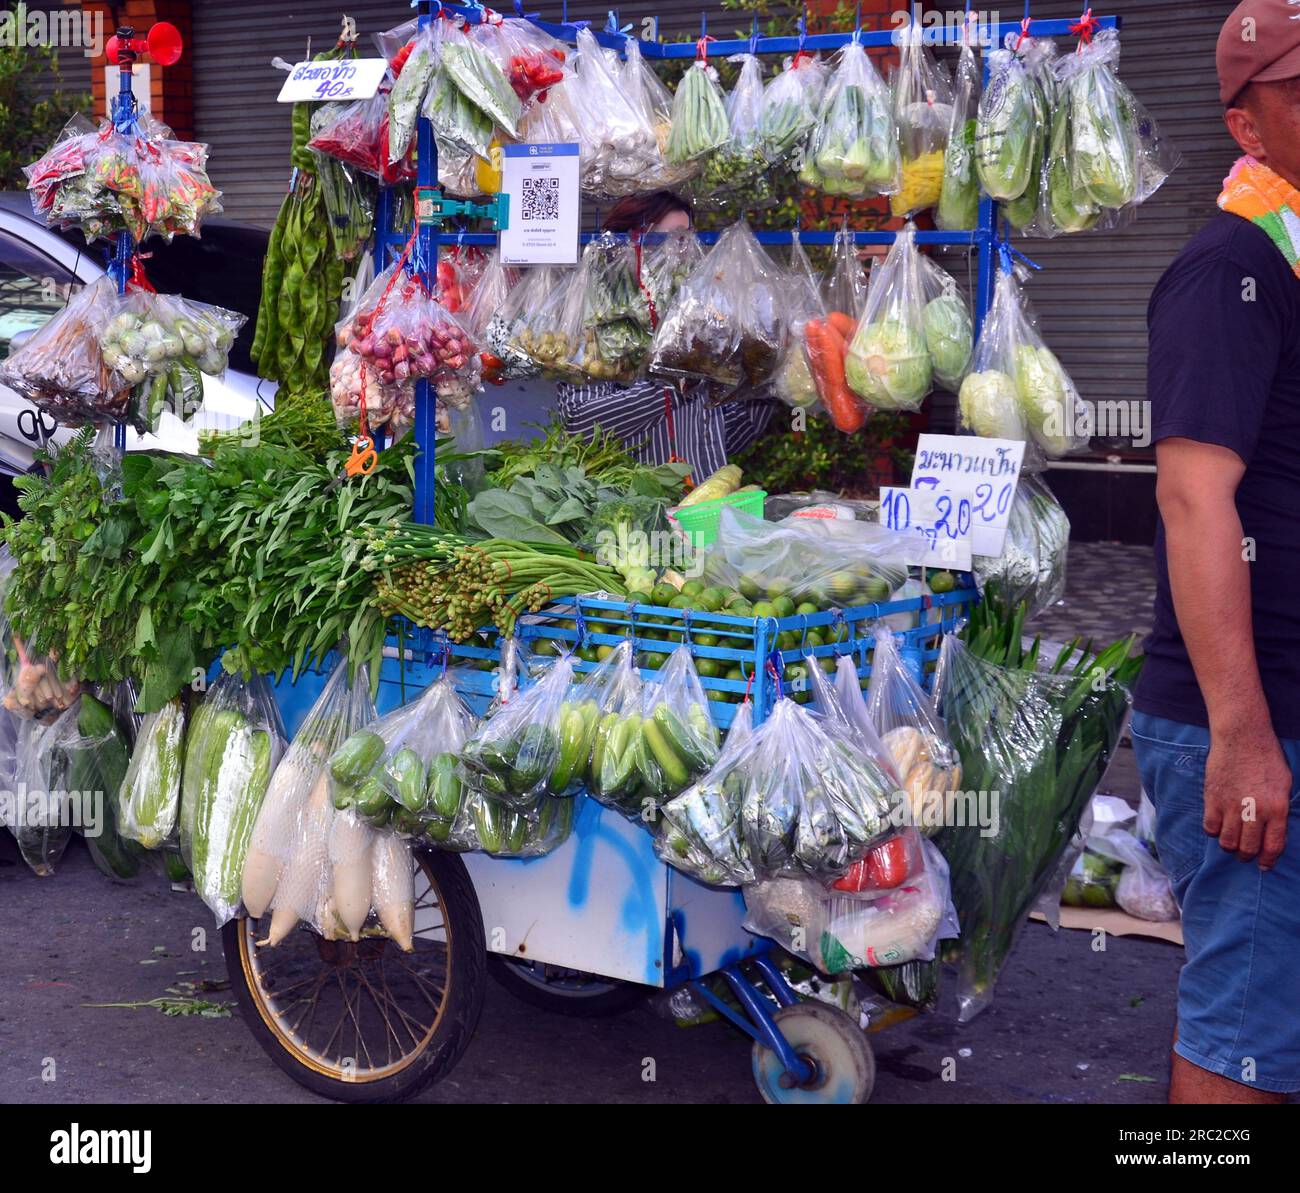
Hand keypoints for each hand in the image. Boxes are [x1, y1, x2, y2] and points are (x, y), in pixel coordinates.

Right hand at [1203, 730, 1292, 867]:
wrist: (1242, 736)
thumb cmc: (1267, 757)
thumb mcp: (1284, 785)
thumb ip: (1279, 810)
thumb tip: (1272, 829)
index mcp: (1277, 809)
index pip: (1273, 846)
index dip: (1268, 860)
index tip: (1264, 865)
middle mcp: (1254, 811)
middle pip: (1248, 848)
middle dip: (1247, 856)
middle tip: (1245, 854)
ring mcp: (1231, 806)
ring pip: (1227, 841)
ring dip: (1229, 846)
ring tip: (1230, 842)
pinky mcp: (1212, 798)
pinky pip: (1210, 827)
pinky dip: (1213, 831)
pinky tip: (1217, 826)